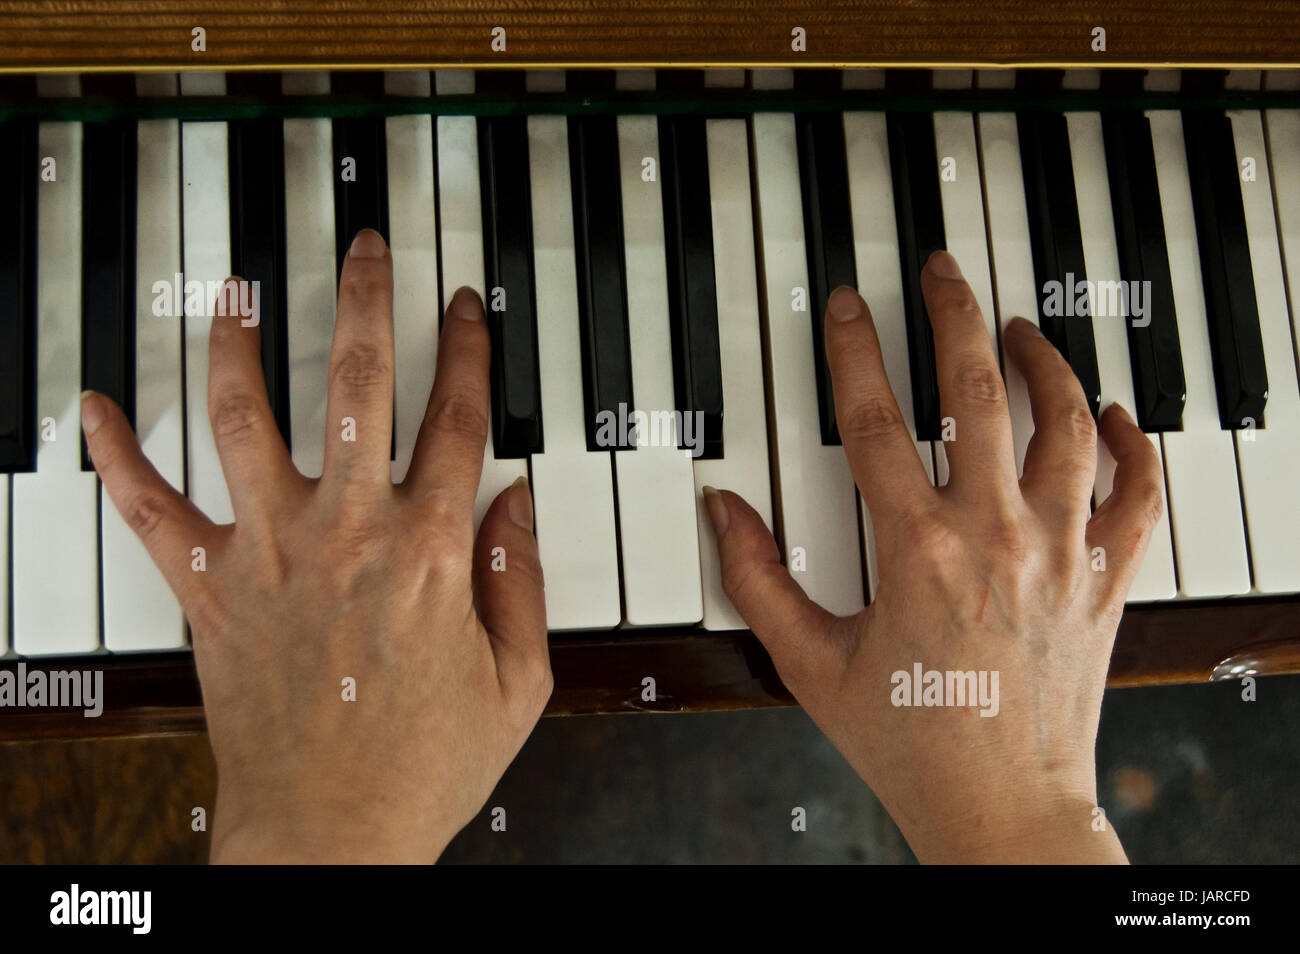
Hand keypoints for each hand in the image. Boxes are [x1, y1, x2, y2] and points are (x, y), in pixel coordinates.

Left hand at [81, 229, 551, 862]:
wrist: (330, 831)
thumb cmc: (422, 766)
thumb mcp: (518, 680)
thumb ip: (522, 580)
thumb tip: (517, 502)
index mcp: (433, 550)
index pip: (459, 418)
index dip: (467, 349)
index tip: (463, 308)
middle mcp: (349, 532)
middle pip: (358, 384)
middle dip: (366, 300)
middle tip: (364, 251)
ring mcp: (272, 552)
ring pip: (245, 417)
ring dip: (239, 342)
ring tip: (238, 292)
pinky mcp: (211, 589)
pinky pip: (151, 509)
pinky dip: (118, 454)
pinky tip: (98, 407)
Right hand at [704, 250, 1160, 862]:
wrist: (1004, 808)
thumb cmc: (912, 744)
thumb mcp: (811, 664)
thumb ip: (757, 580)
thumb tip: (723, 511)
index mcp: (917, 550)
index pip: (875, 419)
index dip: (855, 350)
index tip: (849, 307)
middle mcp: (996, 535)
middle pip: (980, 391)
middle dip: (956, 314)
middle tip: (943, 270)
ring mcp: (1061, 552)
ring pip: (1067, 423)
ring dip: (1046, 362)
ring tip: (1022, 329)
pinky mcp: (1105, 579)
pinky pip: (1138, 493)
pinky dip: (1133, 445)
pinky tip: (1114, 416)